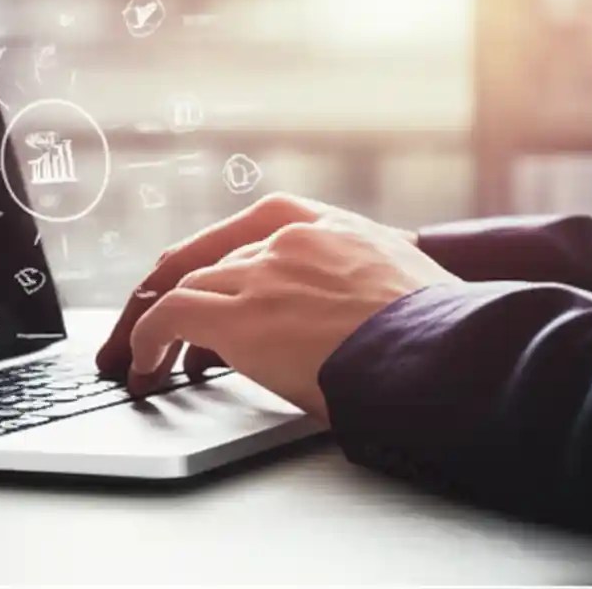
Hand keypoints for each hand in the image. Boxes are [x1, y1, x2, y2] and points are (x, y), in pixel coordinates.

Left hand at [95, 193, 460, 421]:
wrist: (446, 355)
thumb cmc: (441, 337)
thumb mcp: (404, 285)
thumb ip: (362, 284)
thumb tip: (352, 316)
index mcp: (332, 225)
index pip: (249, 231)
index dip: (214, 262)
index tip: (196, 281)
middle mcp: (290, 238)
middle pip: (211, 264)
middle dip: (183, 301)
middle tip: (160, 333)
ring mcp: (263, 272)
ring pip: (187, 289)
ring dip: (161, 328)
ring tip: (147, 363)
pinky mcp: (240, 315)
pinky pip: (170, 317)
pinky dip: (148, 342)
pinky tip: (145, 368)